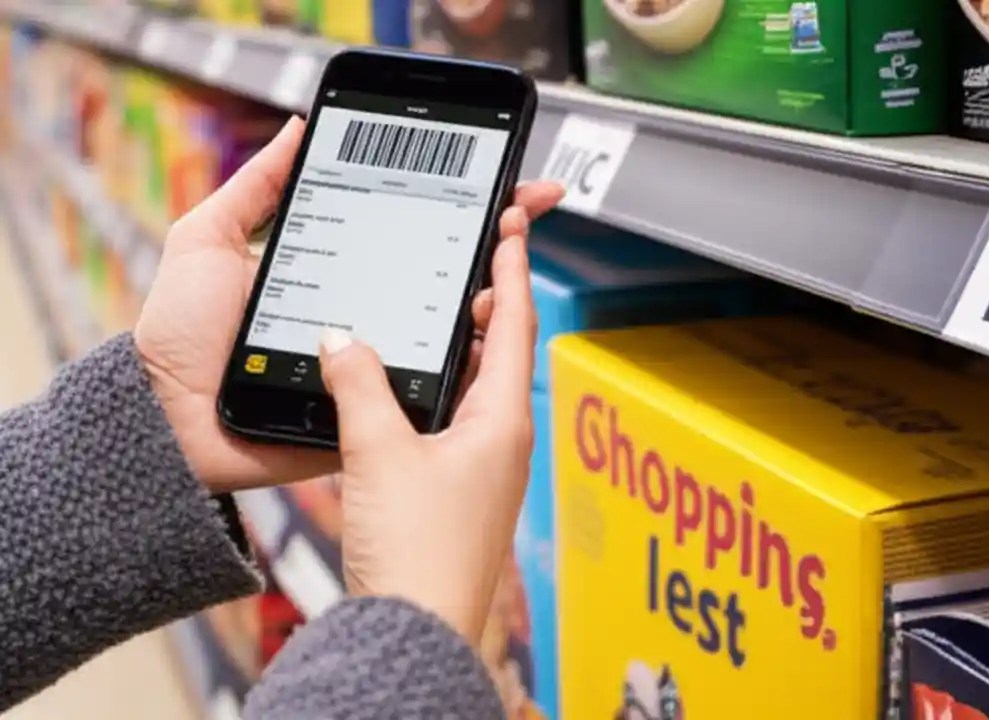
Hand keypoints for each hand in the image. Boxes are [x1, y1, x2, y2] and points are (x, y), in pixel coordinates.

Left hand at [134, 116, 562, 493]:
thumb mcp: (206, 238)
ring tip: (509, 272)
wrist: (167, 415)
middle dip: (493, 246)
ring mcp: (376, 362)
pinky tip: (490, 339)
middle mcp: (365, 313)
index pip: (408, 230)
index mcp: (338, 270)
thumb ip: (256, 186)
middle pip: (443, 279)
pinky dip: (464, 371)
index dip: (456, 205)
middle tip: (521, 216)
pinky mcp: (375, 409)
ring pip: (447, 335)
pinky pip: (429, 391)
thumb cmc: (180, 333)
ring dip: (488, 304)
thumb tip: (301, 127)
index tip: (502, 178)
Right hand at [318, 228, 538, 644]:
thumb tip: (341, 339)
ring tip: (435, 308)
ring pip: (472, 386)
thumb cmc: (419, 552)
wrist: (415, 629)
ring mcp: (480, 465)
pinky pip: (448, 419)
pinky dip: (431, 388)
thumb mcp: (379, 454)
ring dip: (456, 346)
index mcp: (502, 419)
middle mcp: (501, 438)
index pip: (514, 324)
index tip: (515, 226)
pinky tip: (400, 385)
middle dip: (485, 303)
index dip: (512, 270)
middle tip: (468, 259)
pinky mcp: (454, 489)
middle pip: (498, 351)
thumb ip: (358, 388)